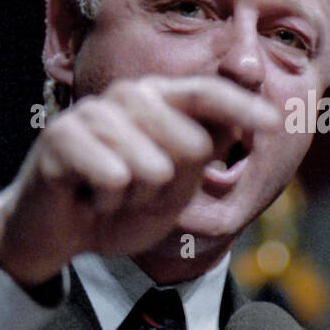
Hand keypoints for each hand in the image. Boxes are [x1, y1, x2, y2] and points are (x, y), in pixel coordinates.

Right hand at [0, 76, 279, 287]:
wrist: (56, 235)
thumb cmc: (118, 205)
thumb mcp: (173, 185)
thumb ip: (202, 151)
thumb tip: (238, 117)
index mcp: (159, 101)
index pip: (207, 94)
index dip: (241, 107)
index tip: (273, 123)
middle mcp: (129, 96)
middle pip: (191, 143)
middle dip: (172, 188)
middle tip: (137, 193)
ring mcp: (94, 113)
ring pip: (153, 167)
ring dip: (135, 199)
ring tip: (111, 194)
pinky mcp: (61, 137)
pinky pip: (114, 176)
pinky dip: (107, 202)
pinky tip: (89, 198)